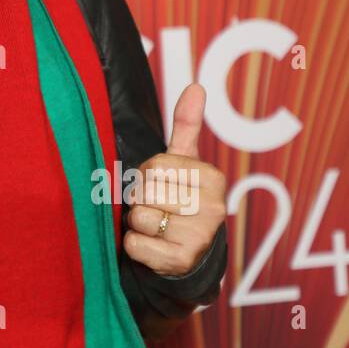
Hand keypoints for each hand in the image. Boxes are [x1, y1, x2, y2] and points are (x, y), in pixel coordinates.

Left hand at [122, 83, 226, 277]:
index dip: (146, 175)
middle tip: (157, 208)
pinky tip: (154, 246)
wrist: (189, 254)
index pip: (154, 166)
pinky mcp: (182, 261)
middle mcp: (213, 207)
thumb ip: (186, 125)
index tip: (161, 185)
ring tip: (157, 227)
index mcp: (213, 178)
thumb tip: (196, 86)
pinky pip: (135, 244)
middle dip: (141, 199)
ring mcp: (200, 236)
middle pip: (144, 191)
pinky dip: (135, 246)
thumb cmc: (181, 198)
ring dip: (137, 223)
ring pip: (139, 217)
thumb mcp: (185, 162)